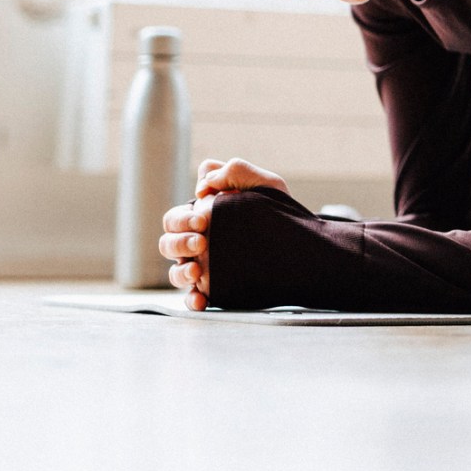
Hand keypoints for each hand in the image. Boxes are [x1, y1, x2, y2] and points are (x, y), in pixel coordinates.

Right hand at [158, 158, 288, 310]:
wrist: (303, 242)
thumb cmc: (280, 209)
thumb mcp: (266, 185)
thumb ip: (236, 171)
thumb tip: (203, 186)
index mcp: (202, 217)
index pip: (175, 219)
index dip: (181, 219)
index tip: (202, 219)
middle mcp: (198, 243)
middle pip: (167, 243)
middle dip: (179, 242)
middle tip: (202, 242)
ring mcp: (204, 267)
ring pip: (174, 272)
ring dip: (180, 271)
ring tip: (197, 270)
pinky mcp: (214, 289)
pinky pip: (193, 298)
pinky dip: (192, 299)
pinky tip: (202, 299)